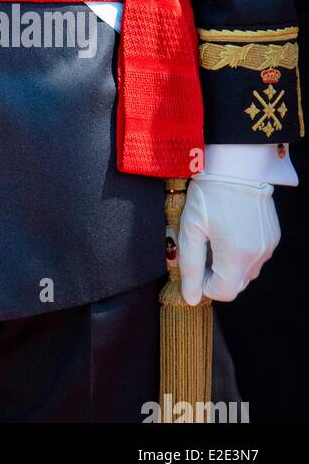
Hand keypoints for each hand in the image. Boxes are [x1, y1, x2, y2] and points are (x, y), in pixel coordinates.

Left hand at [179, 174, 280, 303]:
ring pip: (246, 271)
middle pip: (236, 283)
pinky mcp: (273, 237)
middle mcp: (258, 256)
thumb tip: (191, 298)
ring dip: (229, 263)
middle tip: (202, 249)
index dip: (205, 286)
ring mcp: (268, 247)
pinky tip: (229, 229)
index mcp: (236, 256)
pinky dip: (241, 251)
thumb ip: (191, 266)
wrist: (237, 165)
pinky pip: (255, 255)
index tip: (195, 267)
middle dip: (216, 275)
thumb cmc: (209, 194)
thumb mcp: (191, 228)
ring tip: (215, 236)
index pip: (223, 293)